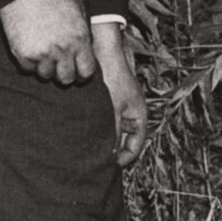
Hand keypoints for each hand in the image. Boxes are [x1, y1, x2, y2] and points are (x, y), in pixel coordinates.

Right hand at [0, 0, 94, 84]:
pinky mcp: (22, 54)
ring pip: (46, 75)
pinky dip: (30, 62)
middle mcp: (62, 50)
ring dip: (46, 67)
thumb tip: (88, 46)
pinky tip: (31, 47)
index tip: (78, 69)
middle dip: (65, 73)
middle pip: (66, 79)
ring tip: (44, 52)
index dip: (83, 72)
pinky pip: (29, 68)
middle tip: (60, 64)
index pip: (86, 71)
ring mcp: (41, 54)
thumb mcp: (78, 7)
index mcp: (79, 39)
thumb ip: (85, 29)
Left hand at [92, 19, 148, 165]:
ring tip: (87, 149)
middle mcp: (131, 113)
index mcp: (139, 117)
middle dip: (112, 150)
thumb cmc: (112, 79)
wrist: (103, 52)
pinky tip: (82, 132)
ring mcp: (119, 107)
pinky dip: (95, 127)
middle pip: (125, 140)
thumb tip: (109, 156)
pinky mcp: (107, 101)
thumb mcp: (112, 110)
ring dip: (102, 139)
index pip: (136, 145)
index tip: (109, 167)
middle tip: (96, 162)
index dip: (124, 159)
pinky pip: (103, 120)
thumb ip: (112, 133)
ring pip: (112, 130)